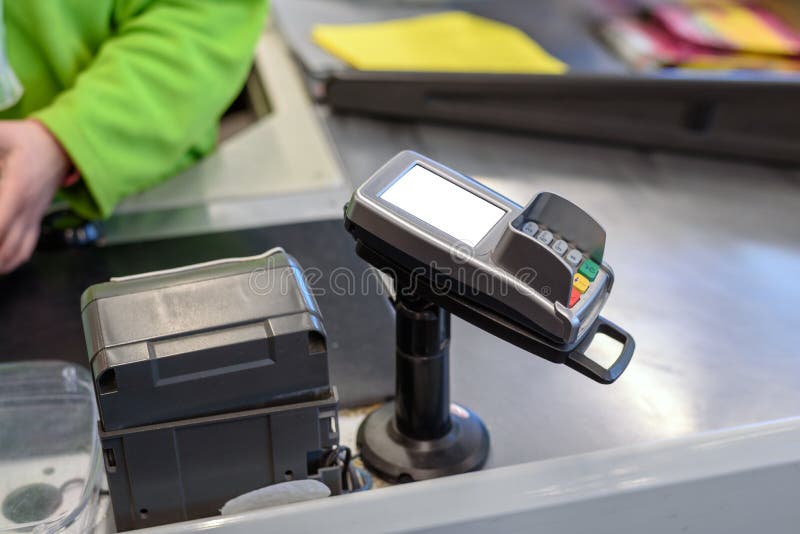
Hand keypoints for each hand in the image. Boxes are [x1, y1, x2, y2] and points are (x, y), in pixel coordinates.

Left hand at [0, 119, 70, 273]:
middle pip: (6, 246)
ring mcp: (33, 217)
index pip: (0, 224)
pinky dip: (11, 261)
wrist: (62, 149)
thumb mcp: (4, 133)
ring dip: (0, 264)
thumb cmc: (30, 140)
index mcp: (16, 190)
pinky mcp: (35, 220)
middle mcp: (27, 209)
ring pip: (17, 252)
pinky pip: (26, 248)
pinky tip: (0, 266)